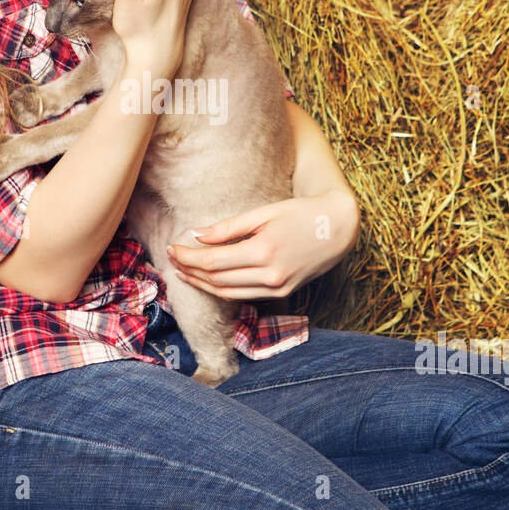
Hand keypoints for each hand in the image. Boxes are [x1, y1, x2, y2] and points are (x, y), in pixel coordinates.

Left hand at [165, 189, 359, 299]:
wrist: (337, 229)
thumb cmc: (300, 213)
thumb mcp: (264, 213)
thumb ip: (229, 227)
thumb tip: (197, 235)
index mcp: (264, 252)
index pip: (213, 262)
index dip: (188, 257)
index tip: (172, 248)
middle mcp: (270, 276)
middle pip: (217, 280)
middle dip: (189, 270)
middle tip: (171, 258)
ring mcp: (277, 288)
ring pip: (228, 293)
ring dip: (202, 284)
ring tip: (183, 271)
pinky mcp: (282, 293)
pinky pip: (244, 296)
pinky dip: (222, 290)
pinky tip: (208, 281)